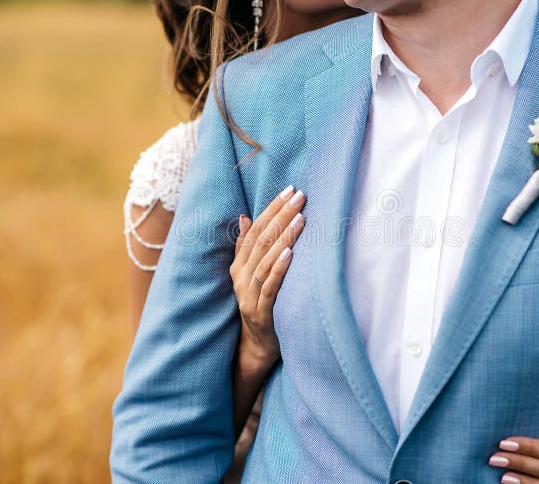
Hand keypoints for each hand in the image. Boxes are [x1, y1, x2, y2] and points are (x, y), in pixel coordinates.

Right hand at [230, 185, 305, 374]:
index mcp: (239, 266)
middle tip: (299, 196)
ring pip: (265, 260)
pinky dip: (278, 268)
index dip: (271, 209)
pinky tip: (290, 253)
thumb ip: (247, 248)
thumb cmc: (261, 307)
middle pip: (260, 241)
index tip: (289, 190)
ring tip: (300, 218)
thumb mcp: (252, 276)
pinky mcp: (260, 312)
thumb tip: (246, 216)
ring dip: (283, 238)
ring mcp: (248, 295)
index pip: (255, 230)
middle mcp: (241, 277)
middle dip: (280, 216)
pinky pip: (269, 287)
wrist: (257, 348)